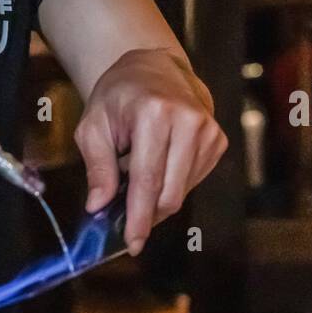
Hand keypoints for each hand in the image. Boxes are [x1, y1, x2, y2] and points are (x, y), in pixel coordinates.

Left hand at [74, 47, 227, 254]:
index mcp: (155, 115)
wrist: (154, 69)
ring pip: (182, 192)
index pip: (147, 180)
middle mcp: (189, 122)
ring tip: (138, 170)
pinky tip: (159, 165)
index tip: (133, 243)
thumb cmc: (119, 97)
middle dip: (147, 213)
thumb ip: (97, 168)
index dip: (139, 217)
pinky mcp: (218, 141)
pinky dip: (172, 184)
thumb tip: (98, 206)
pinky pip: (193, 182)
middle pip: (170, 193)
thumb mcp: (93, 126)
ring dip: (157, 196)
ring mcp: (208, 131)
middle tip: (125, 214)